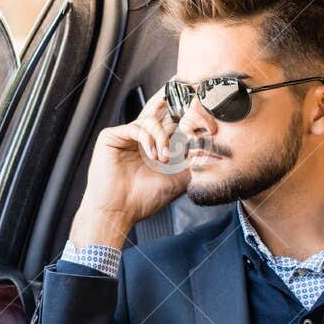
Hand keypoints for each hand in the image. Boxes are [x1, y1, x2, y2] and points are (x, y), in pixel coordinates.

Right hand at [68, 93, 191, 247]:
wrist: (119, 212)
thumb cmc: (141, 200)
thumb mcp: (176, 181)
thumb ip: (191, 166)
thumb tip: (211, 156)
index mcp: (154, 144)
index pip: (171, 121)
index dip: (187, 119)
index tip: (203, 127)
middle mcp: (140, 136)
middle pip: (160, 112)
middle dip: (177, 112)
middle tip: (191, 117)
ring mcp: (125, 136)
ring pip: (150, 120)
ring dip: (162, 137)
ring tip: (163, 159)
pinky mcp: (111, 137)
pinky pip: (135, 128)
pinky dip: (148, 139)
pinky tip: (152, 155)